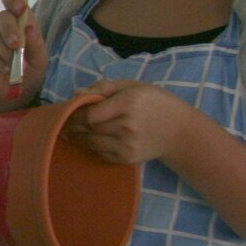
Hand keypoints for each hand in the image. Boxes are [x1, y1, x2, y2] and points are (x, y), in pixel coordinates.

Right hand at [0, 0, 47, 111]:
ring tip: (13, 65)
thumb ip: (36, 43)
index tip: (20, 8)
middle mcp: (3, 28)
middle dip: (10, 30)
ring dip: (5, 52)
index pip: (13, 1)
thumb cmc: (29, 73)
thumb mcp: (40, 59)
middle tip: (16, 46)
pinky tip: (6, 70)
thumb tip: (30, 28)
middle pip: (1, 17)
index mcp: (20, 23)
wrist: (12, 97)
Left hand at [66, 78, 198, 165]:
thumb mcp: (133, 86)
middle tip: (65, 123)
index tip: (69, 111)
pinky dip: (94, 146)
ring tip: (75, 131)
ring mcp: (128, 145)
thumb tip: (76, 94)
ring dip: (80, 137)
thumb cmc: (154, 102)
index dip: (75, 114)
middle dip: (74, 126)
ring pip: (91, 143)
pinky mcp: (128, 158)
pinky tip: (93, 139)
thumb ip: (104, 87)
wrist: (180, 131)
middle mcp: (127, 126)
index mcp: (128, 104)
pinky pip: (101, 153)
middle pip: (88, 129)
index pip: (89, 114)